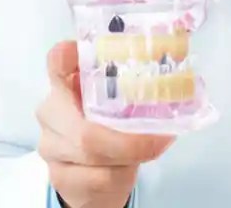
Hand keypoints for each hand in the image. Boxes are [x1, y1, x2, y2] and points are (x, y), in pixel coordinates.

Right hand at [36, 41, 173, 207]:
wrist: (90, 178)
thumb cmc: (107, 132)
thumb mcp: (118, 107)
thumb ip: (133, 93)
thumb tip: (178, 84)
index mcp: (66, 84)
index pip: (58, 63)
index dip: (66, 57)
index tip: (76, 51)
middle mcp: (52, 112)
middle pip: (82, 126)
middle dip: (127, 139)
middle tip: (161, 136)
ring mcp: (51, 146)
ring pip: (92, 154)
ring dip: (130, 154)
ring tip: (153, 148)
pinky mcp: (59, 176)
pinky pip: (98, 177)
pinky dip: (122, 173)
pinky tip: (129, 167)